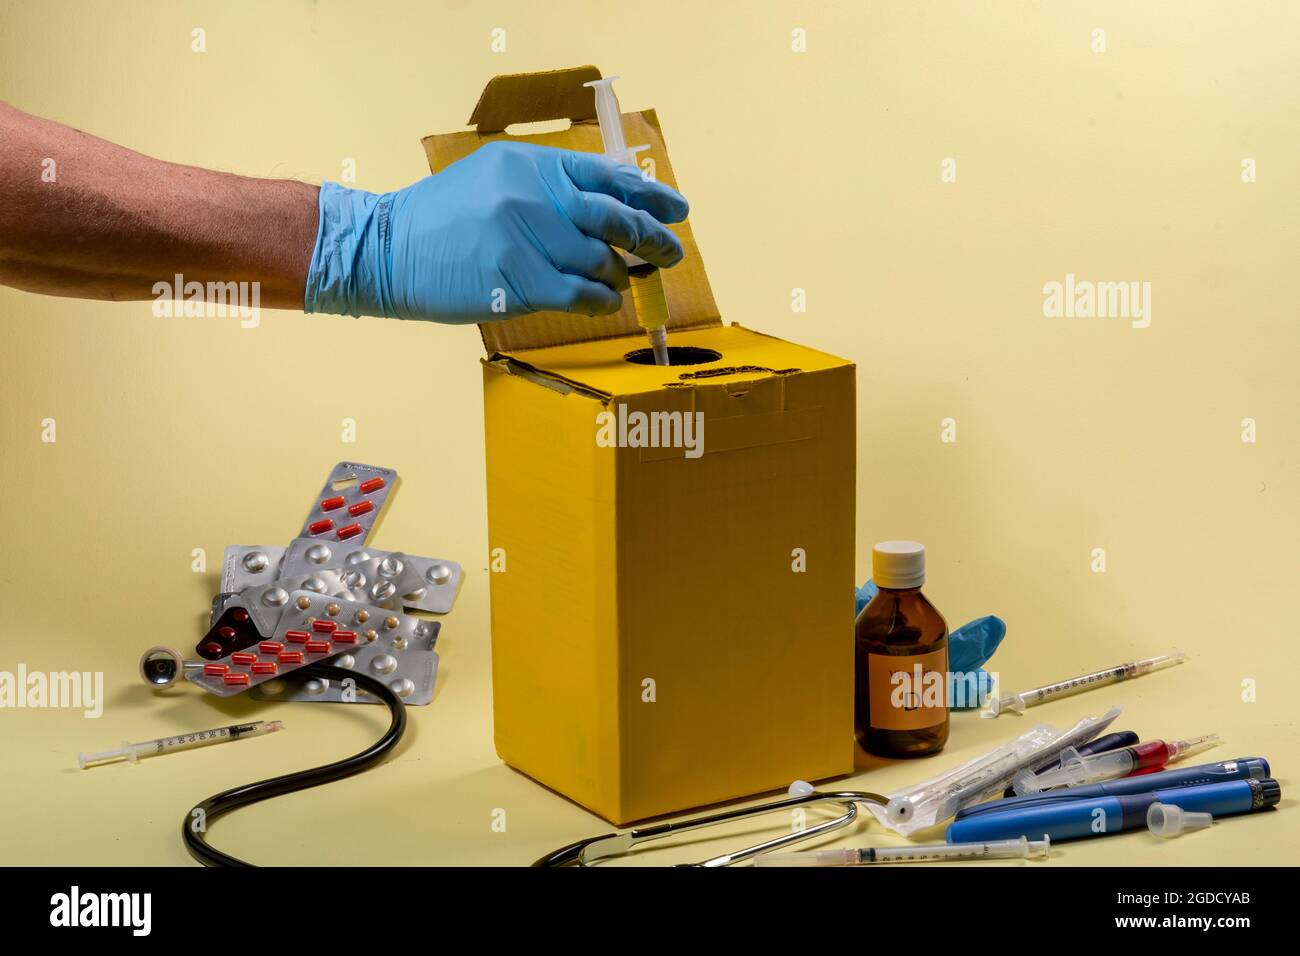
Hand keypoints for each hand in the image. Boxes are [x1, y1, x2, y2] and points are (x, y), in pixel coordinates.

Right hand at [304, 140, 689, 322]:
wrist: (388, 248)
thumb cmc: (446, 219)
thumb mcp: (498, 179)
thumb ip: (551, 187)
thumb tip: (615, 204)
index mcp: (531, 165)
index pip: (607, 176)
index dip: (650, 195)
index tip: (677, 210)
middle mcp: (531, 195)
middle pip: (615, 218)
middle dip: (652, 238)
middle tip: (669, 253)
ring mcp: (524, 238)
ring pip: (600, 262)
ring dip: (617, 276)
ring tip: (616, 282)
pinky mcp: (516, 280)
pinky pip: (579, 295)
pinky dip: (599, 300)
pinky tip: (602, 301)